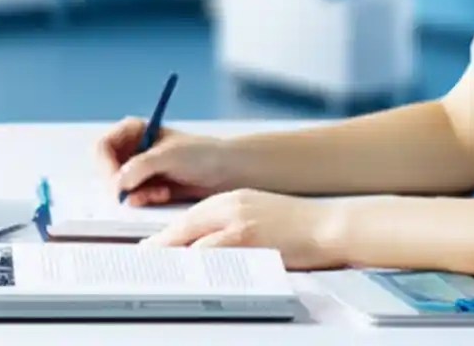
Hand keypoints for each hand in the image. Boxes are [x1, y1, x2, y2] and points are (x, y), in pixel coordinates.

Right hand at [95, 117, 235, 205]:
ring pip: (117, 188)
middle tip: (136, 195)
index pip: (102, 148)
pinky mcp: (146, 187)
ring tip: (158, 193)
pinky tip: (163, 196)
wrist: (226, 172)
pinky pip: (131, 199)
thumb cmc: (202, 154)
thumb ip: (141, 167)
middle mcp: (132, 148)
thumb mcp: (170, 156)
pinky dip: (144, 201)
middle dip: (121, 185)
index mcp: (133, 130)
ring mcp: (137, 169)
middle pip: (105, 170)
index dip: (106, 167)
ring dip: (135, 195)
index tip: (117, 184)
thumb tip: (117, 183)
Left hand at [140, 188, 346, 270]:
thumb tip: (206, 247)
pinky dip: (196, 263)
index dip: (168, 235)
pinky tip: (187, 273)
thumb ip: (232, 225)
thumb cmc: (300, 224)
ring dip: (174, 257)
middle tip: (144, 262)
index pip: (189, 217)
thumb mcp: (259, 214)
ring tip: (158, 272)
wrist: (329, 224)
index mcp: (232, 199)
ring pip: (192, 240)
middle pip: (184, 227)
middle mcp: (230, 206)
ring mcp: (238, 221)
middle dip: (161, 246)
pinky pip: (212, 252)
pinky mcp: (247, 237)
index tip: (153, 249)